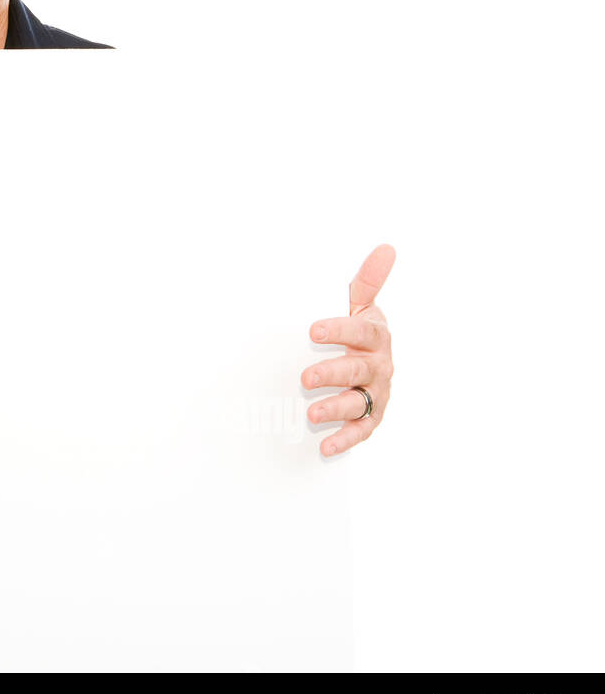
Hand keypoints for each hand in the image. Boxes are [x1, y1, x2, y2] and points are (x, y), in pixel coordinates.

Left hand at [303, 244, 395, 456]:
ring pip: (359, 402)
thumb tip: (387, 247)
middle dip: (332, 374)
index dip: (340, 330)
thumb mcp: (361, 304)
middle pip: (357, 370)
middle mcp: (380, 366)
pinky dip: (345, 440)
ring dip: (336, 409)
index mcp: (375, 336)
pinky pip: (361, 430)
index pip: (361, 331)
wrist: (369, 362)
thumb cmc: (357, 331)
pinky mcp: (371, 417)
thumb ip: (367, 280)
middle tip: (305, 377)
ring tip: (311, 412)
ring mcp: (377, 393)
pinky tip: (325, 446)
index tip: (313, 330)